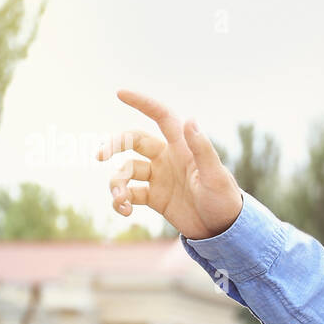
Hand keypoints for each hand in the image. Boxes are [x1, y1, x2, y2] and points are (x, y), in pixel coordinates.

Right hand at [97, 89, 243, 239]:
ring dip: (116, 183)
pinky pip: (129, 194)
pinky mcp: (155, 198)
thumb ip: (202, 149)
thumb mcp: (214, 176)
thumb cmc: (224, 200)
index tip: (120, 93)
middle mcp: (168, 159)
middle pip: (133, 141)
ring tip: (121, 199)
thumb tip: (190, 119)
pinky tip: (124, 211)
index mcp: (182, 148)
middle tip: (98, 155)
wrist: (223, 230)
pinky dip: (121, 201)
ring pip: (126, 171)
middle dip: (113, 145)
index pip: (162, 117)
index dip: (143, 103)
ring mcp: (159, 178)